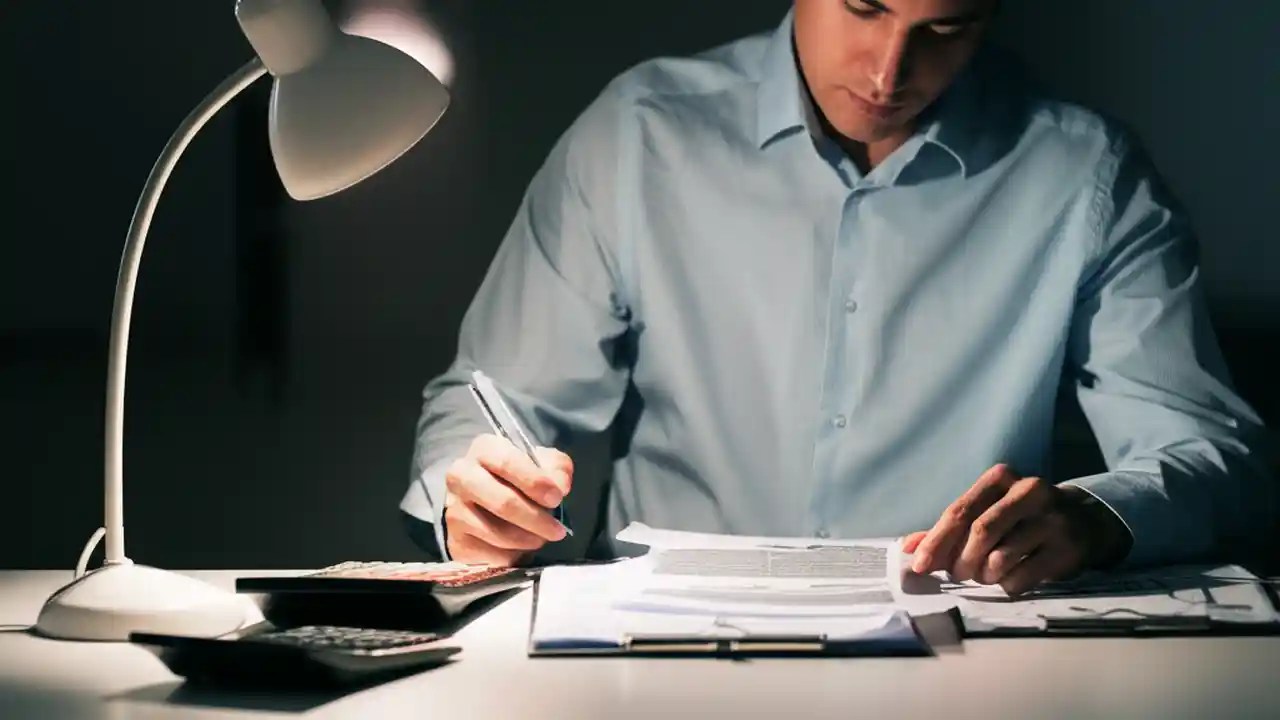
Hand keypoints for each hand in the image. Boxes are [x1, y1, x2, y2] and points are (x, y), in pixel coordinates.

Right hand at [443, 434, 572, 565]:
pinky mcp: (456, 540)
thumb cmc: (520, 477)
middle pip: (502, 502)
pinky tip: (521, 547)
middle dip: (536, 519)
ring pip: (497, 533)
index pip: (508, 463)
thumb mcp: (543, 463)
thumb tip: (559, 487)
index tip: (556, 498)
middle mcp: (461, 476)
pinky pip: (489, 554)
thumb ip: (557, 469)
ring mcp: (454, 509)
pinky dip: (512, 555)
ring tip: (542, 538)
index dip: (535, 482)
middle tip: (557, 530)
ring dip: (527, 540)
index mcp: (484, 449)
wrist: (487, 501)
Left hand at [902, 464, 1130, 594]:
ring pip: (1000, 558)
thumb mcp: (986, 510)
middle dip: (960, 561)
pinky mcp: (1067, 549)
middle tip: (958, 574)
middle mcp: (1029, 491)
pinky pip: (1021, 578)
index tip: (919, 564)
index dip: (936, 540)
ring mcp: (1052, 519)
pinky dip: (1006, 585)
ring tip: (984, 575)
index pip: (960, 510)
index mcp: (1001, 478)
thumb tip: (908, 548)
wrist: (1083, 521)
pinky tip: (1008, 579)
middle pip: (980, 532)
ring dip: (983, 575)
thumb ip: (948, 527)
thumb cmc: (1020, 517)